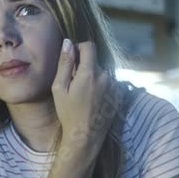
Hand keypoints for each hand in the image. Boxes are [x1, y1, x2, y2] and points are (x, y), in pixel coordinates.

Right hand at [51, 39, 120, 160]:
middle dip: (85, 66)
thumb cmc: (68, 113)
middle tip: (74, 83)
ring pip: (102, 72)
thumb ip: (65, 63)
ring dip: (93, 77)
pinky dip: (101, 86)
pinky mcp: (118, 94)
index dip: (79, 48)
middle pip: (95, 60)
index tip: (72, 59)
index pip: (89, 46)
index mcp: (90, 73)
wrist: (86, 135)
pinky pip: (108, 82)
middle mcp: (106, 76)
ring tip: (84, 94)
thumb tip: (68, 42)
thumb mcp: (59, 88)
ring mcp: (114, 86)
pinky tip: (93, 100)